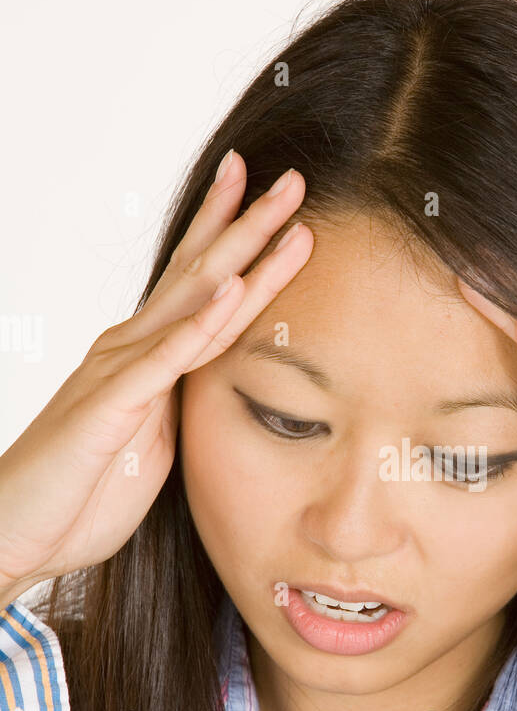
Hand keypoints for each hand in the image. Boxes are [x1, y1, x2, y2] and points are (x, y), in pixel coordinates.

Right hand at [0, 151, 313, 602]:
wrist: (13, 534)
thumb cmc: (79, 493)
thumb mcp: (151, 443)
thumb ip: (179, 405)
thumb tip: (212, 387)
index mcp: (141, 356)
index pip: (196, 283)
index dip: (232, 235)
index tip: (271, 195)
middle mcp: (128, 348)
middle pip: (201, 272)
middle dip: (249, 223)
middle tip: (295, 177)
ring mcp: (118, 370)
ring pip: (194, 300)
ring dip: (243, 255)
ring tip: (285, 213)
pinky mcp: (110, 405)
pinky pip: (166, 358)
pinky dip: (203, 321)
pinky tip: (235, 288)